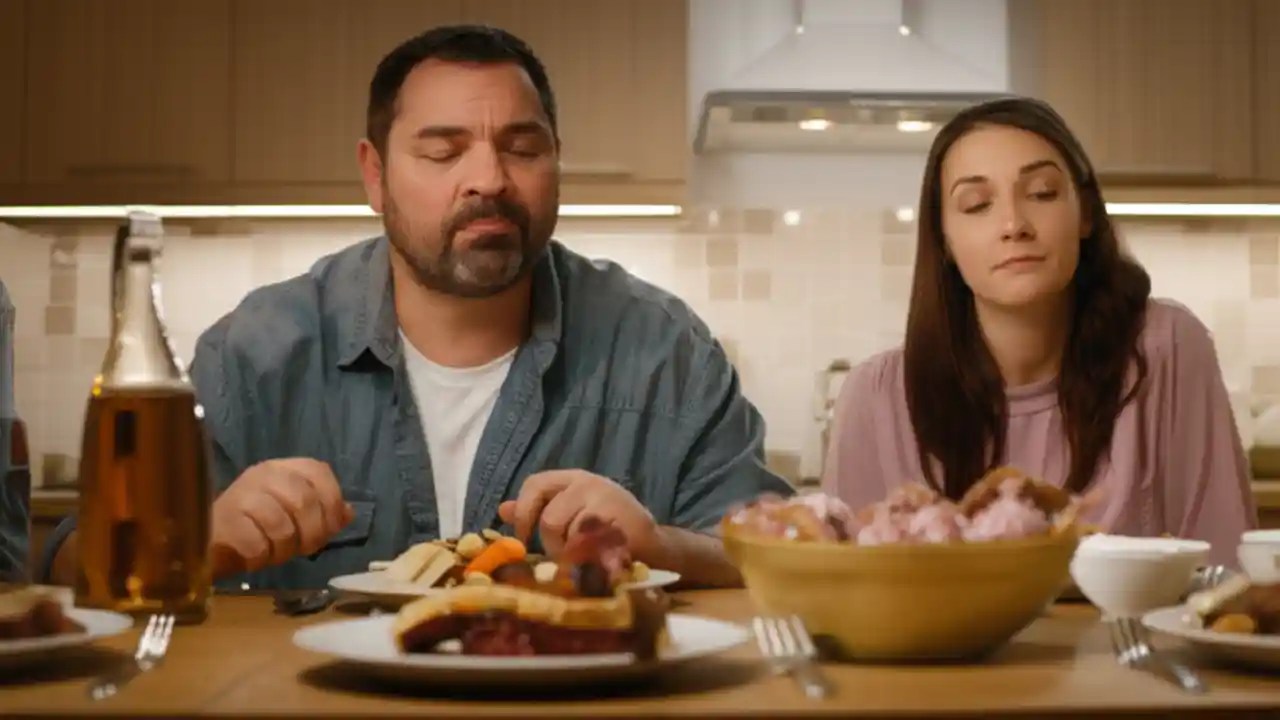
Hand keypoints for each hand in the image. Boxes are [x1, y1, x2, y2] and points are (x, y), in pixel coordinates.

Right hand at [210, 458, 353, 577]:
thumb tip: (349, 513)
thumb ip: (320, 512)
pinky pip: (257, 544)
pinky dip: (261, 557)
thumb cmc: (252, 527)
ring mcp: (241, 495)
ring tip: (274, 553)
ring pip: (282, 526)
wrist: (201, 541)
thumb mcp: (291, 517)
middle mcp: (262, 475)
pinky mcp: (224, 521)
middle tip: (305, 548)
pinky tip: (253, 557)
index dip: (332, 500)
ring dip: (284, 549)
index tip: (331, 526)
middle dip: (312, 533)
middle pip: (305, 501)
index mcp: (281, 468)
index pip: (319, 471)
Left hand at [497, 470, 657, 559]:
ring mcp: (606, 503)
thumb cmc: (607, 527)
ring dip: (569, 555)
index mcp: (573, 478)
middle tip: (559, 555)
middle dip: (550, 544)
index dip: (523, 512)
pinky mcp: (620, 525)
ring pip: (567, 536)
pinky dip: (585, 561)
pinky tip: (595, 562)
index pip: (534, 484)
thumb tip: (503, 510)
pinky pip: (588, 549)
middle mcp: (589, 484)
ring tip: (582, 558)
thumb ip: (539, 509)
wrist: (653, 543)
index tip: (523, 538)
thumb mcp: (572, 510)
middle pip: (548, 517)